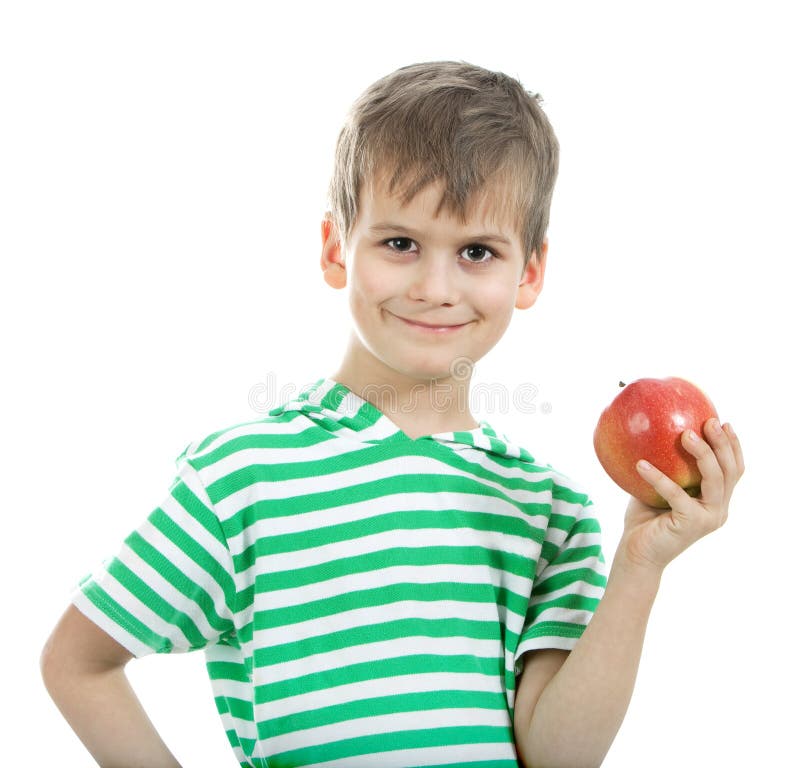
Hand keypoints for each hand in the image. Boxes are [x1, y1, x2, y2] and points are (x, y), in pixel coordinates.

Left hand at [617, 418, 743, 572]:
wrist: (637, 553)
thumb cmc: (645, 519)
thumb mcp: (657, 488)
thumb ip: (665, 466)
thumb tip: (653, 431)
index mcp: (715, 500)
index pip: (733, 470)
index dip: (732, 446)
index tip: (723, 421)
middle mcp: (718, 509)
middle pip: (730, 471)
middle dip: (723, 443)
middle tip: (709, 421)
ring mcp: (708, 518)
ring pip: (715, 479)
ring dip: (703, 454)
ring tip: (685, 434)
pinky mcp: (691, 524)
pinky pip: (676, 494)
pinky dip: (658, 477)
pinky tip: (640, 464)